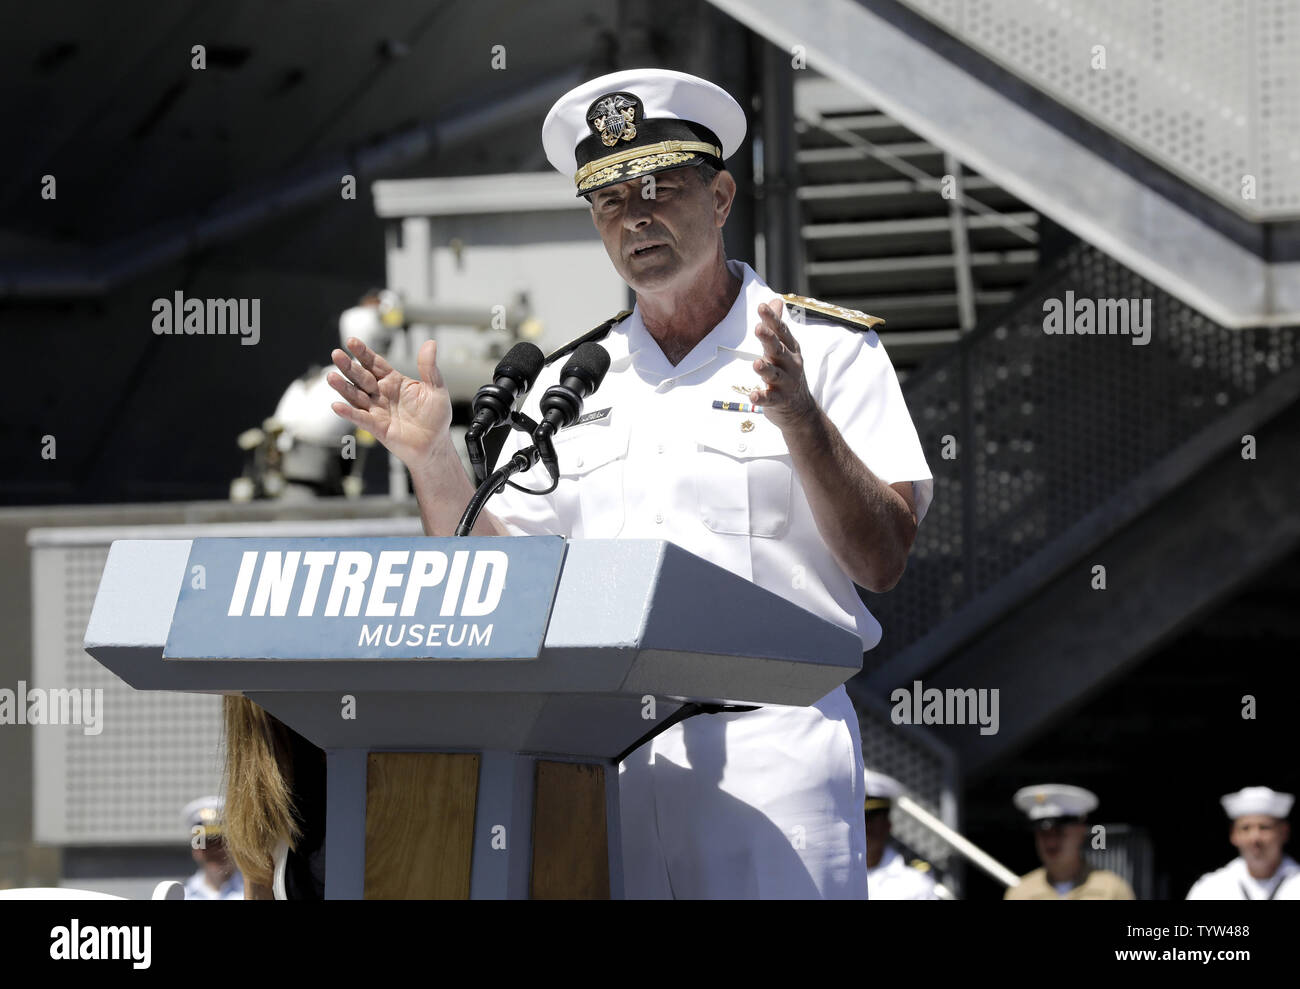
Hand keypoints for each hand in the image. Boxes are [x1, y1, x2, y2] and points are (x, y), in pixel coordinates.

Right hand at [327, 337, 451, 471]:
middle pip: (361, 377)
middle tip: (336, 354)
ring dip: (343, 387)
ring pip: (356, 396)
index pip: (374, 364)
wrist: (436, 443)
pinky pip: (360, 419)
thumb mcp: (436, 388)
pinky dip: (349, 413)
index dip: (363, 353)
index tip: (351, 341)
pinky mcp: (377, 427)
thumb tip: (430, 343)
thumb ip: (429, 368)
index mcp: (393, 381)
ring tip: (331, 377)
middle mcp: (381, 394)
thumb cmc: (436, 417)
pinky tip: (337, 406)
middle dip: (349, 366)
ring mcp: (377, 410)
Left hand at [750, 298, 816, 431]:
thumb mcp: (786, 348)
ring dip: (765, 369)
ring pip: (775, 374)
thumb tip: (774, 300)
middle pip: (779, 350)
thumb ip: (777, 326)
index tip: (762, 306)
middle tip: (759, 328)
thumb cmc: (788, 374)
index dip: (772, 319)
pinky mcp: (779, 401)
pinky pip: (770, 399)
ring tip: (756, 364)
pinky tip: (752, 395)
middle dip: (769, 339)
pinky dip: (762, 397)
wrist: (801, 410)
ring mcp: (786, 384)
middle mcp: (791, 365)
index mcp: (791, 350)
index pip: (782, 332)